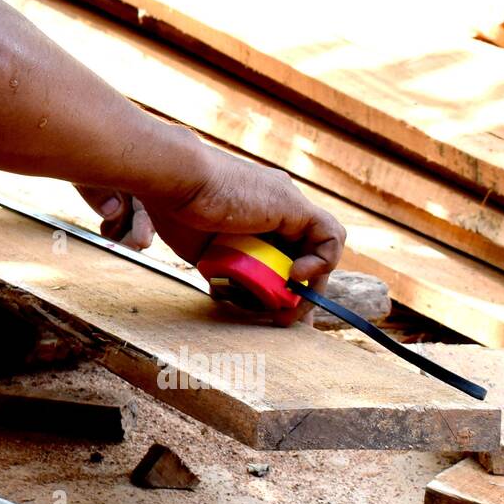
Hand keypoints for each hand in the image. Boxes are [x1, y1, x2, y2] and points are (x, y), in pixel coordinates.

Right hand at [76, 146, 344, 325]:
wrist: (174, 182)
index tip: (275, 315)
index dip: (285, 289)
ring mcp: (288, 205)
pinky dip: (321, 262)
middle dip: (301, 296)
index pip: (286, 256)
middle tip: (284, 321)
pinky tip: (295, 276)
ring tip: (288, 307)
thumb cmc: (174, 209)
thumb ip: (223, 268)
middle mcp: (278, 209)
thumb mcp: (206, 252)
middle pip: (306, 258)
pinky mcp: (294, 206)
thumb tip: (227, 294)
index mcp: (257, 217)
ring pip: (321, 252)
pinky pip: (329, 237)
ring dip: (310, 287)